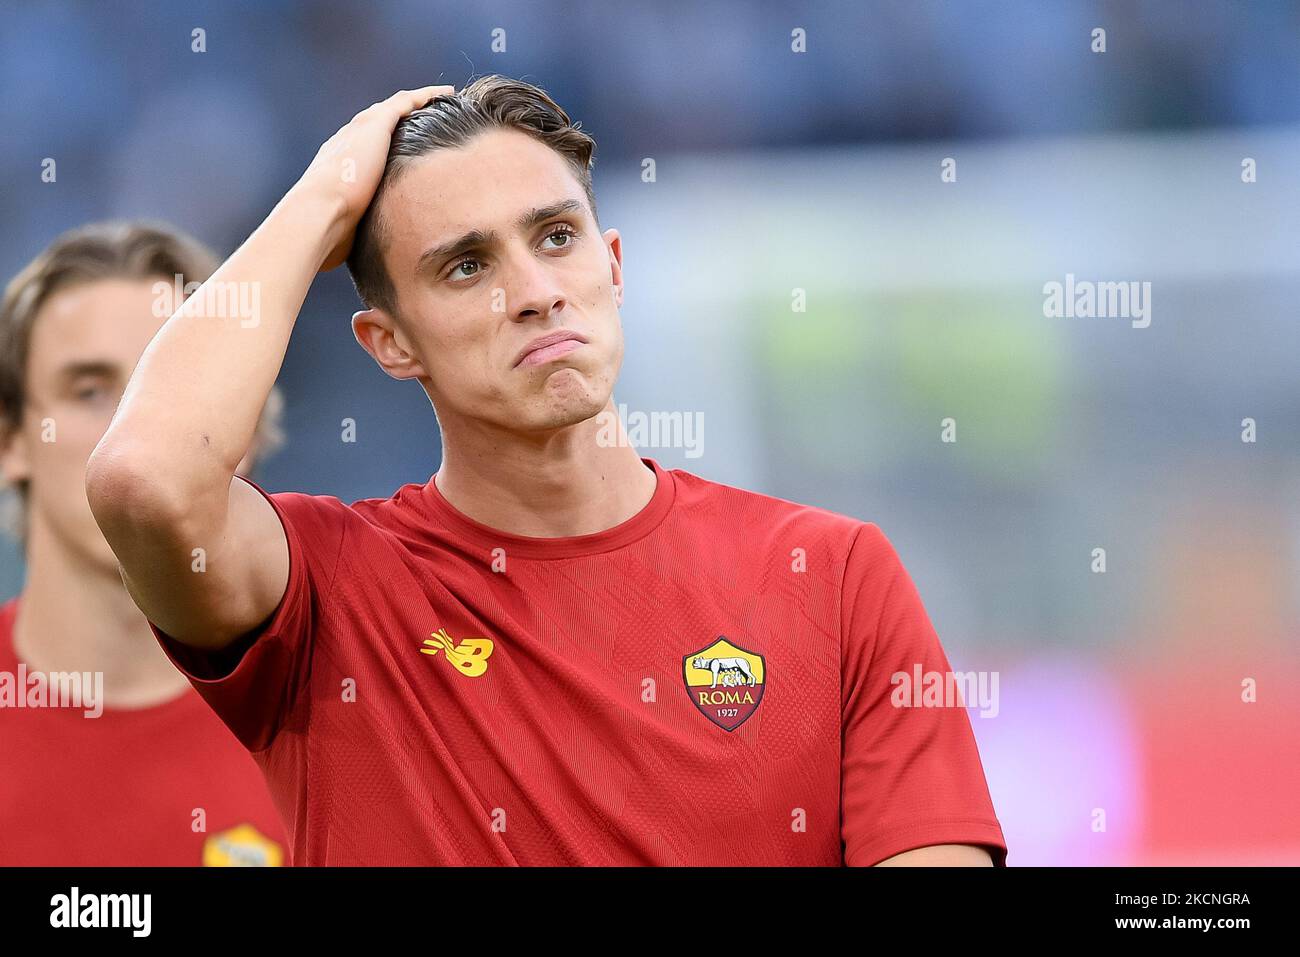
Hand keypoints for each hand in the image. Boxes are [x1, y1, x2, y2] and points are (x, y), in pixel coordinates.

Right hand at [296, 85, 455, 270]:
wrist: (317, 216)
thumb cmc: (324, 236)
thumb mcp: (341, 238)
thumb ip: (352, 242)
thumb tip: (357, 269)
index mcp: (335, 168)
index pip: (360, 152)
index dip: (379, 149)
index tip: (394, 151)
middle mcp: (345, 143)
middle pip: (376, 125)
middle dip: (398, 120)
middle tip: (422, 116)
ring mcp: (359, 131)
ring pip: (393, 107)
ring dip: (416, 102)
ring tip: (440, 98)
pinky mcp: (375, 125)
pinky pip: (406, 102)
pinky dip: (425, 96)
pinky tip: (446, 94)